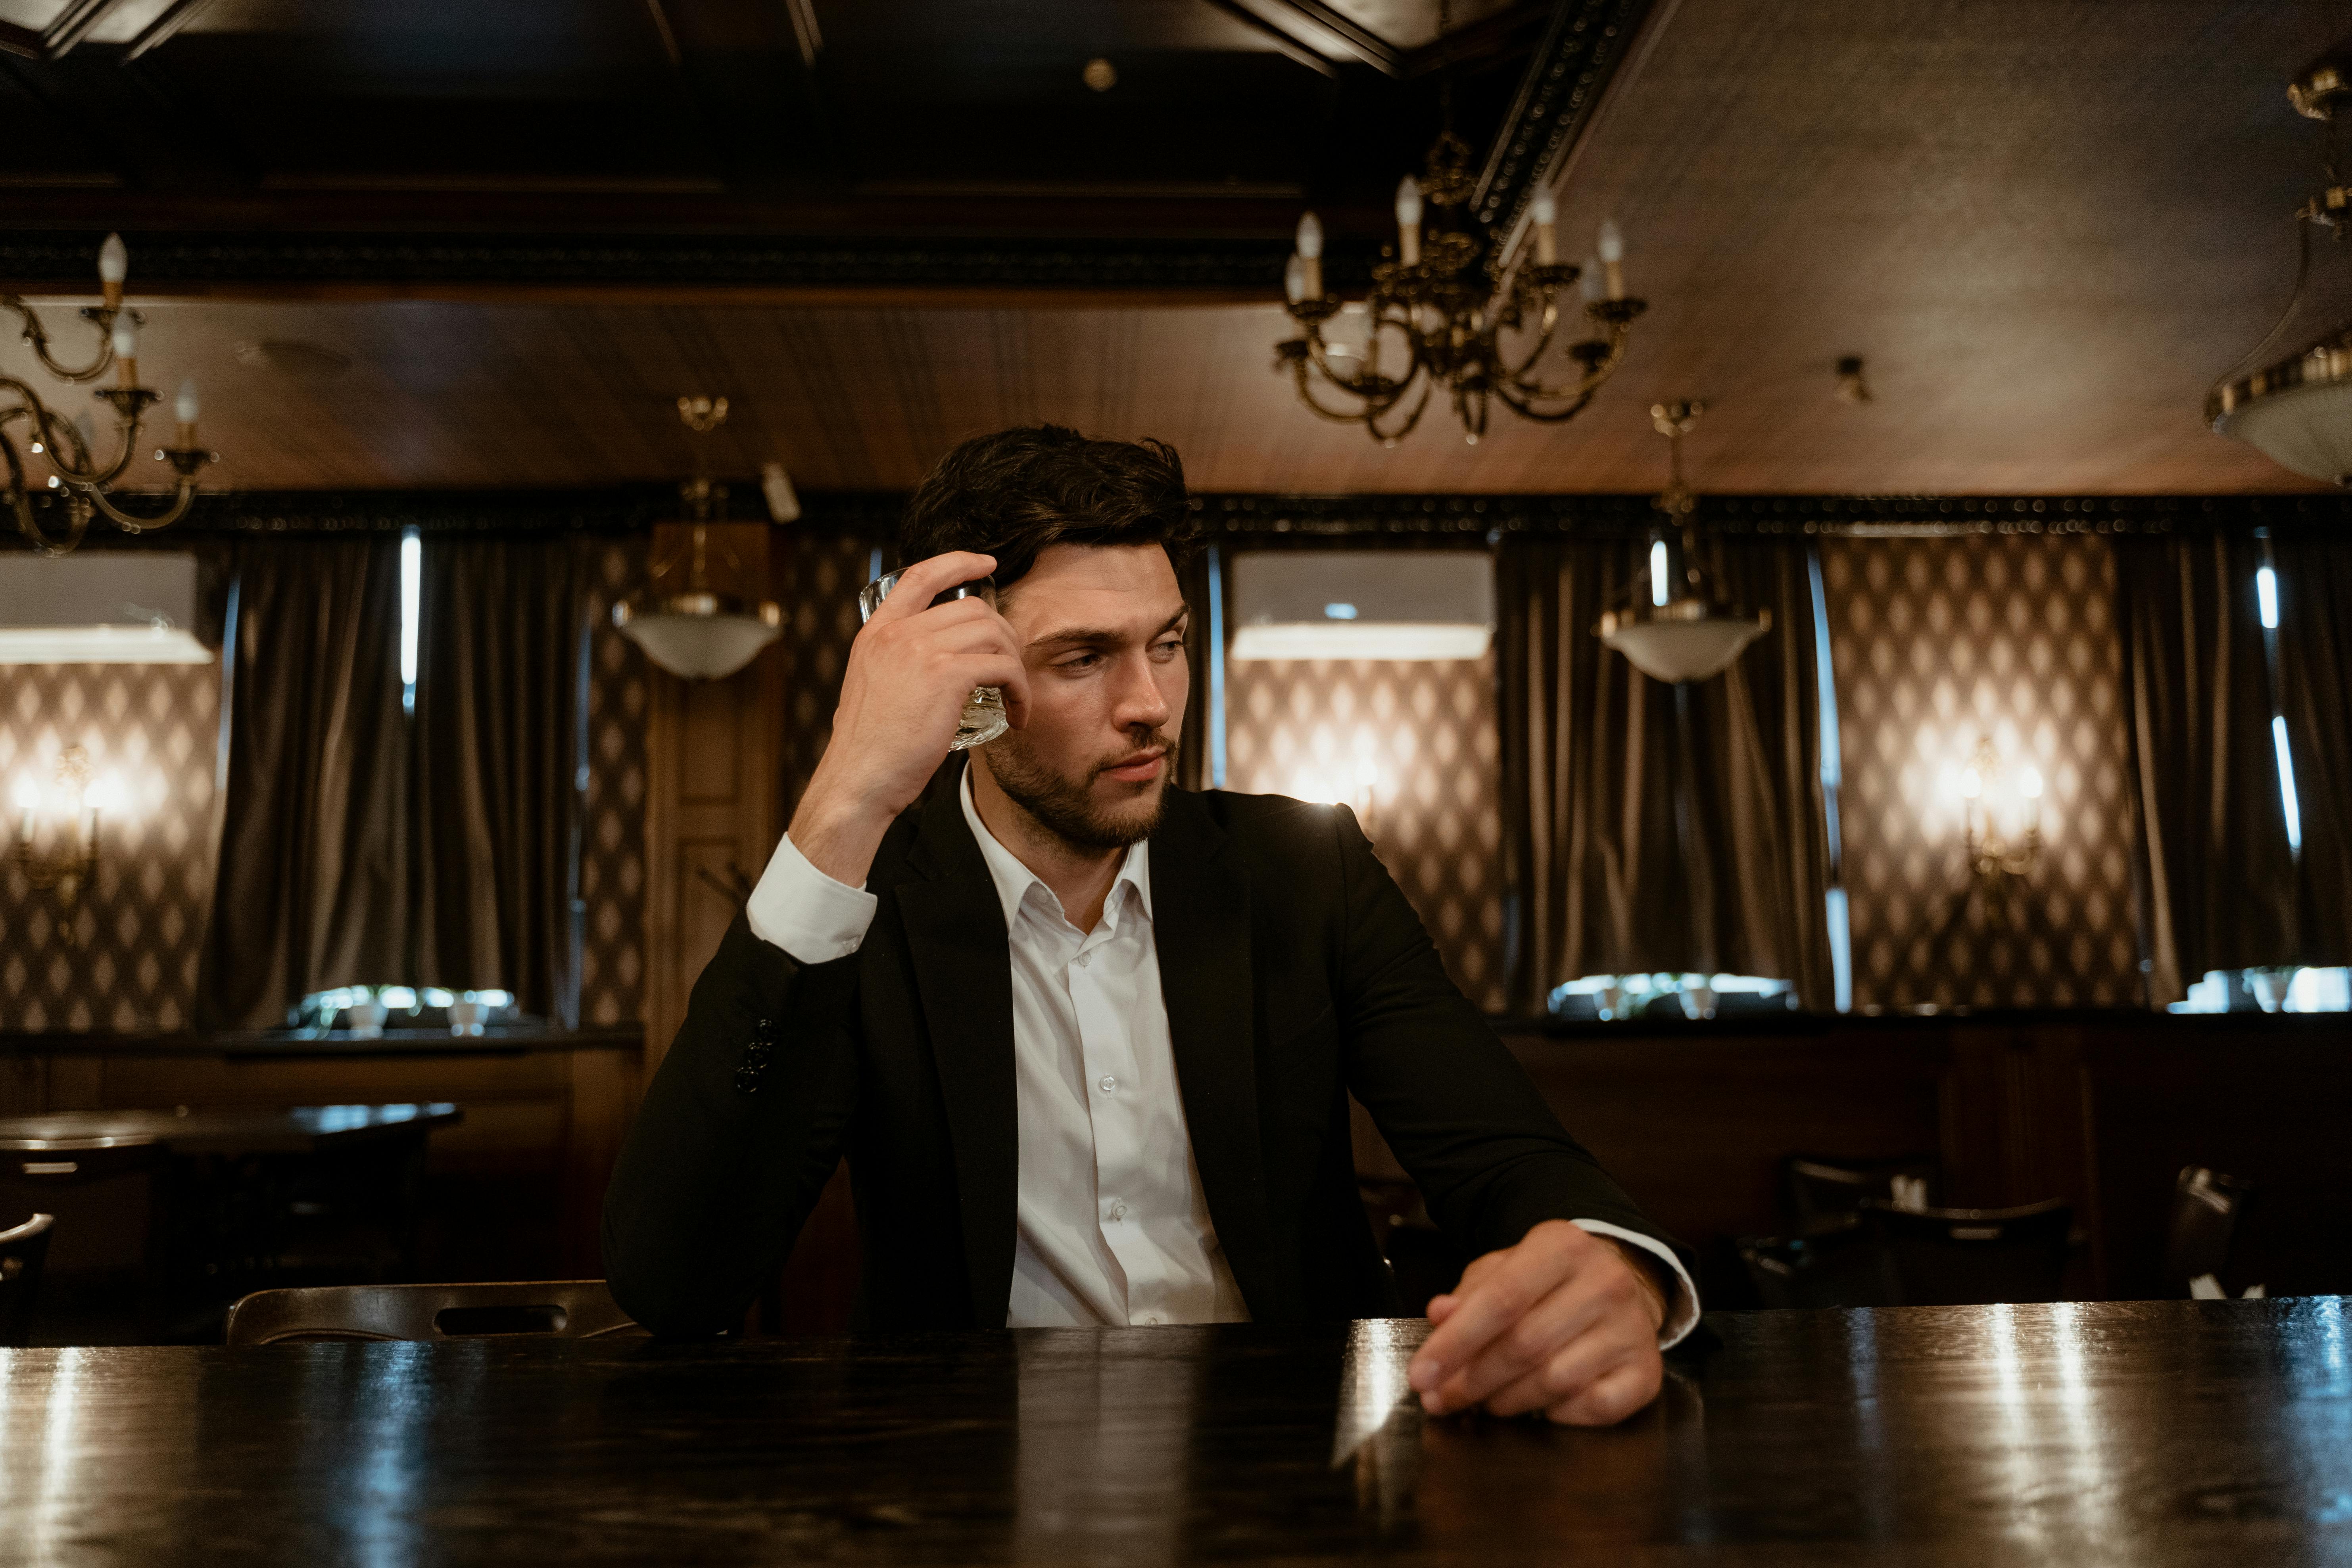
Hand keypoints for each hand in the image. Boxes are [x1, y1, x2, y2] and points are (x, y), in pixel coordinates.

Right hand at [789, 551, 1031, 885]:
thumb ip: (898, 662)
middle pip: (973, 609)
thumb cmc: (869, 747)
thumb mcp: (872, 686)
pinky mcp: (946, 676)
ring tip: (1015, 696)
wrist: (858, 779)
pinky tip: (1017, 713)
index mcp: (877, 631)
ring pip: (993, 634)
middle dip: (1004, 635)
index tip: (985, 564)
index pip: (920, 575)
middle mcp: (897, 633)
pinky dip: (1020, 689)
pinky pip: (1003, 667)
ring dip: (1015, 665)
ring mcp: (921, 650)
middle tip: (1010, 669)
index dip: (957, 562)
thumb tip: (941, 659)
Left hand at [1406, 1221, 1666, 1425]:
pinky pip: (1592, 1408)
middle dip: (1471, 1380)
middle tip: (1438, 1400)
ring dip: (1506, 1401)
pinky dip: (1555, 1415)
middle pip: (1524, 1345)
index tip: (1420, 1376)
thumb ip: (1470, 1293)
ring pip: (1555, 1381)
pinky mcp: (1648, 1371)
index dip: (1455, 1343)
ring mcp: (1633, 1329)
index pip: (1501, 1299)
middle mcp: (1606, 1282)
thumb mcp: (1504, 1270)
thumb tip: (1439, 1316)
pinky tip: (1537, 1407)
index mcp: (1563, 1245)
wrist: (1620, 1285)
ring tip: (1481, 1402)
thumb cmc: (1548, 1283)